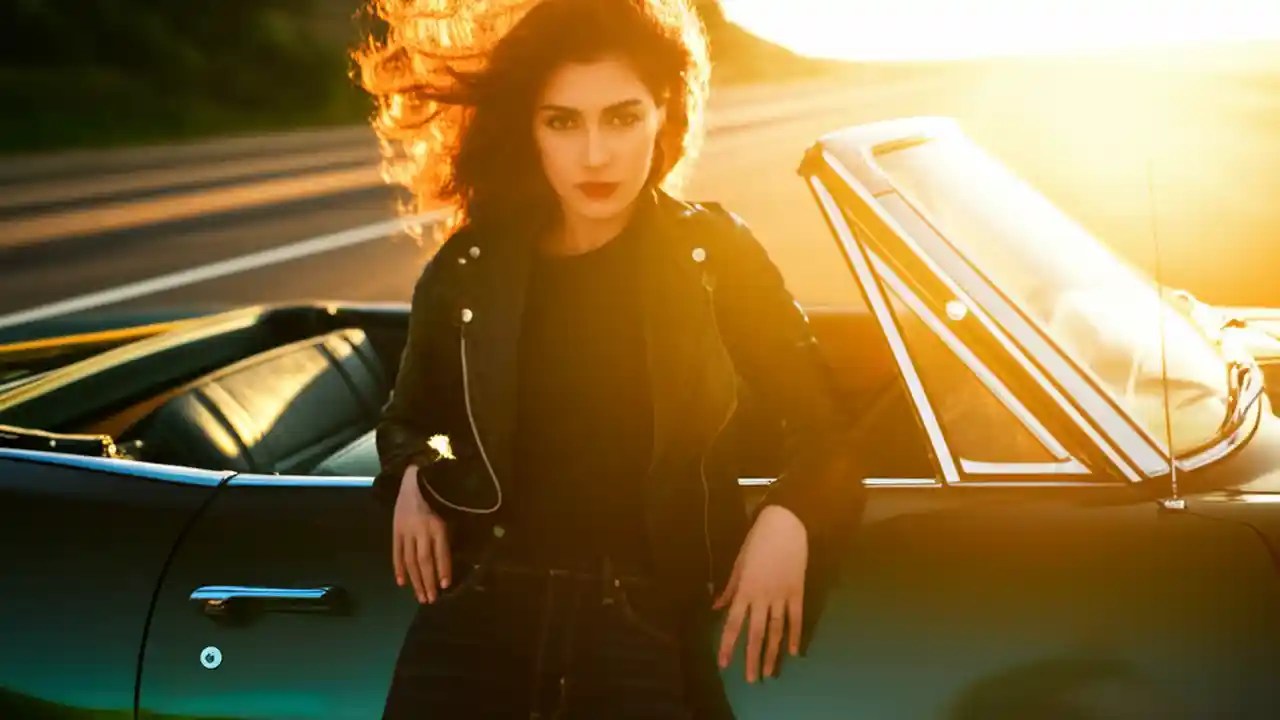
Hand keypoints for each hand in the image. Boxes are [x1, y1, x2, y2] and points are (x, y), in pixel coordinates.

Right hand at [392, 464, 451, 603]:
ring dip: (415, 580)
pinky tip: (402, 582)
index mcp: (437, 525)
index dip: (443, 569)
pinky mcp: (395, 530)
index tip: (445, 586)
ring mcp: (406, 531)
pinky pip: (396, 552)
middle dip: (427, 581)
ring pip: (410, 560)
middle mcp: (421, 529)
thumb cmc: (437, 499)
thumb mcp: (448, 515)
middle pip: (424, 560)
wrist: (414, 481)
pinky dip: (398, 568)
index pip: (440, 552)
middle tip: (430, 599)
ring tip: (420, 596)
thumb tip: (447, 563)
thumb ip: (446, 537)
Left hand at [713, 504, 807, 682]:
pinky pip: (796, 618)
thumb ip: (729, 589)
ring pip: (776, 630)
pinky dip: (795, 635)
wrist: (786, 525)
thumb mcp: (738, 564)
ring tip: (769, 672)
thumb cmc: (757, 542)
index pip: (733, 624)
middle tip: (751, 679)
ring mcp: (781, 596)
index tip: (724, 664)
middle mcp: (762, 597)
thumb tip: (717, 608)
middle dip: (752, 658)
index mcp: (744, 590)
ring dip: (772, 653)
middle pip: (756, 633)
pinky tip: (794, 652)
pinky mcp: (797, 592)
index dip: (728, 645)